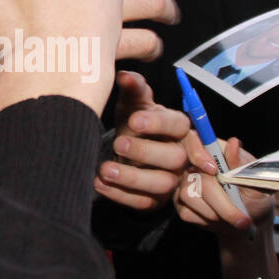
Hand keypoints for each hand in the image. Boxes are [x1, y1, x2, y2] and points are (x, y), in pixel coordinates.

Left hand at [93, 71, 189, 210]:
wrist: (128, 152)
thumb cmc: (135, 123)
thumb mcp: (133, 104)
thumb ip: (133, 89)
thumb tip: (125, 76)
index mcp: (178, 128)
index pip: (179, 125)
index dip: (159, 123)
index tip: (135, 120)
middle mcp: (180, 155)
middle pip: (174, 157)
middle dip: (146, 151)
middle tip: (118, 143)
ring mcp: (170, 180)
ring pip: (161, 184)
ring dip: (132, 178)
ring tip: (104, 169)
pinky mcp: (154, 200)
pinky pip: (142, 202)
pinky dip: (119, 195)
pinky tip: (98, 183)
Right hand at [174, 131, 271, 231]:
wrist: (253, 217)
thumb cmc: (254, 192)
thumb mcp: (254, 177)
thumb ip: (240, 162)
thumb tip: (234, 143)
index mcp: (211, 149)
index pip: (192, 140)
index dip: (198, 153)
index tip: (214, 169)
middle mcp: (193, 164)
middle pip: (196, 176)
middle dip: (221, 201)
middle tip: (242, 218)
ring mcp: (184, 184)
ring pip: (189, 196)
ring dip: (216, 212)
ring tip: (234, 217)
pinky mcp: (180, 204)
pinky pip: (186, 213)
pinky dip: (207, 220)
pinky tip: (220, 219)